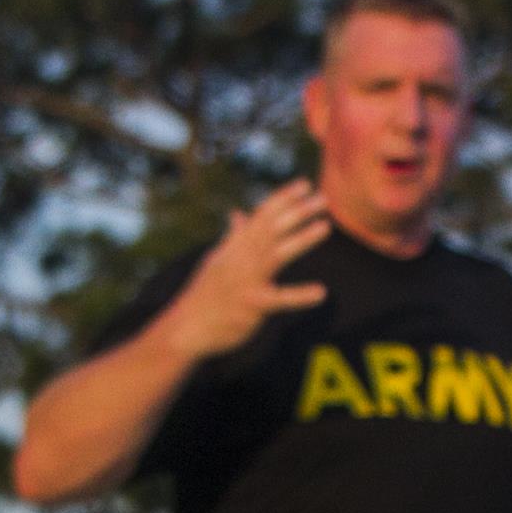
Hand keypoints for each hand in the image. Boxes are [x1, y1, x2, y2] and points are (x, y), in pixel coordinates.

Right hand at [158, 183, 332, 360]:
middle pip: (272, 229)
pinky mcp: (251, 305)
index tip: (304, 184)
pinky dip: (299, 295)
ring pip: (277, 254)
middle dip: (297, 212)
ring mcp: (245, 280)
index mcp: (234, 247)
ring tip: (325, 227)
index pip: (261, 216)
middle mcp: (239, 259)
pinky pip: (279, 299)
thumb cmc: (204, 295)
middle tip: (323, 198)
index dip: (283, 199)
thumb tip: (237, 214)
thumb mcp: (217, 260)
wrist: (186, 328)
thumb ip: (233, 237)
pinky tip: (320, 292)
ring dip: (302, 239)